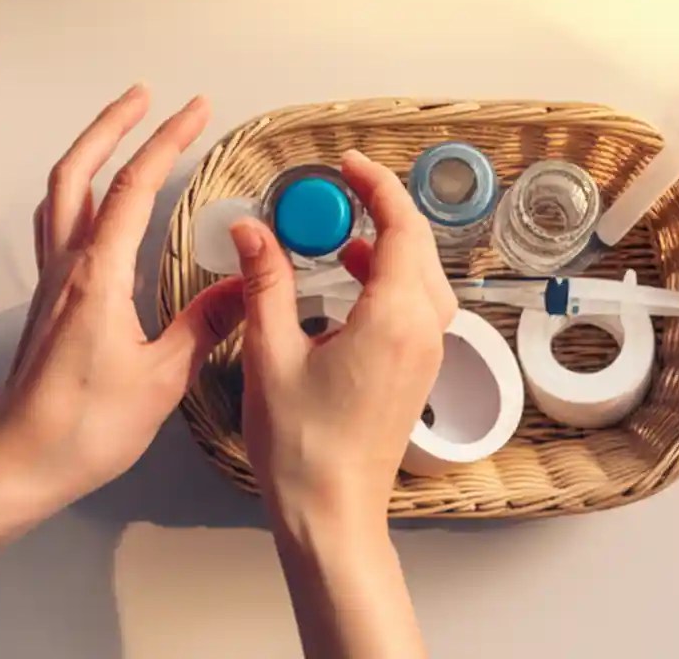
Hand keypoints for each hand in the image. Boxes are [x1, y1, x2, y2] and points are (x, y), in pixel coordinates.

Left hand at [0, 84, 244, 510]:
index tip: (195, 109)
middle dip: (113, 125)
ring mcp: (50, 283)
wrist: (19, 466)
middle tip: (147, 95)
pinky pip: (54, 226)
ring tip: (119, 129)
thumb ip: (203, 325)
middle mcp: (66, 268)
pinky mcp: (46, 302)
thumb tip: (244, 285)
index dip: (165, 141)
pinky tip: (95, 203)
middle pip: (78, 173)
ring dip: (88, 153)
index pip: (133, 189)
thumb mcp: (161, 378)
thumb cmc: (85, 429)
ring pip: (58, 194)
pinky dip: (74, 193)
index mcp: (97, 277)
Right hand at [233, 150, 456, 524]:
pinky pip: (416, 307)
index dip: (376, 187)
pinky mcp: (417, 372)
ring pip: (421, 277)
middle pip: (417, 247)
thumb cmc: (303, 449)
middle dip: (381, 210)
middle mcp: (422, 333)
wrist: (332, 513)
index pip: (400, 229)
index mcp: (393, 321)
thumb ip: (266, 284)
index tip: (346, 164)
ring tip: (341, 234)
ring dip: (387, 246)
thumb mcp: (270, 355)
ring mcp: (425, 354)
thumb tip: (253, 231)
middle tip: (337, 192)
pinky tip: (351, 283)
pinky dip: (389, 281)